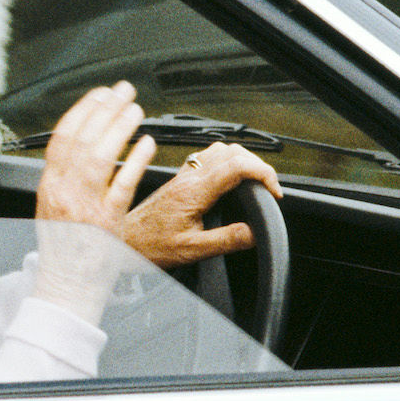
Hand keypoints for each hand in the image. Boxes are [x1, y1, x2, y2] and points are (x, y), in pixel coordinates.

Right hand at [30, 82, 156, 322]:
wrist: (66, 284)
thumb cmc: (64, 248)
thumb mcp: (51, 207)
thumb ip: (63, 177)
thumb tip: (79, 146)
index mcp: (49, 185)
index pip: (62, 137)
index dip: (82, 111)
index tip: (99, 95)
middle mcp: (63, 192)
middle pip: (83, 140)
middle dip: (104, 111)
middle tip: (123, 92)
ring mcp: (84, 206)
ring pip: (100, 157)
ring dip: (119, 129)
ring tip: (136, 110)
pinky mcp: (107, 222)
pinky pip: (123, 185)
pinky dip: (135, 161)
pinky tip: (147, 144)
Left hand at [117, 141, 280, 268]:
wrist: (125, 242)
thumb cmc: (151, 246)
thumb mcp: (192, 250)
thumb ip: (226, 240)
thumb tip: (255, 233)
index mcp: (194, 191)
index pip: (237, 165)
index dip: (263, 173)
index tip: (274, 191)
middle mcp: (188, 177)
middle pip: (232, 151)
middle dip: (259, 164)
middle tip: (270, 187)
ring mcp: (183, 175)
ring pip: (220, 149)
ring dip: (243, 159)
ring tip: (256, 180)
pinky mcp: (180, 179)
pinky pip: (208, 157)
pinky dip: (228, 161)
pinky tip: (231, 177)